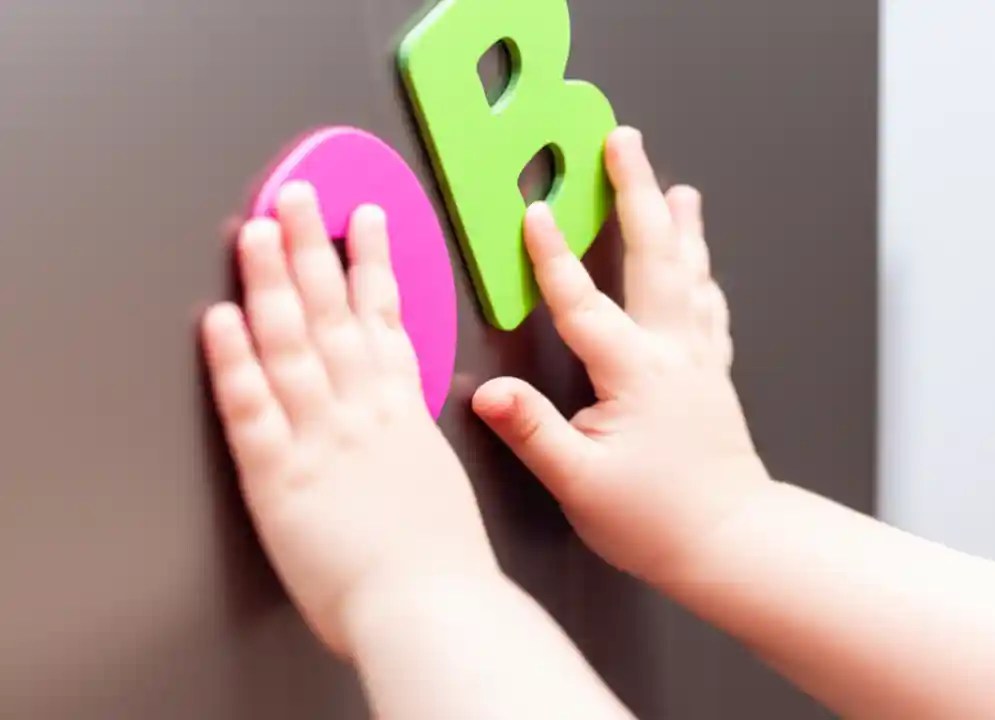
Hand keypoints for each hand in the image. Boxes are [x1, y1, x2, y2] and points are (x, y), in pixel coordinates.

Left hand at [202, 183, 496, 656]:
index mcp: (402, 414)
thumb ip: (411, 444)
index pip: (384, 322)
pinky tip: (220, 318)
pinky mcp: (279, 475)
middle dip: (316, 248)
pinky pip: (252, 407)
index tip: (367, 221)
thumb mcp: (438, 485)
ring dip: (272, 281)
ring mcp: (321, 437)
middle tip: (300, 196)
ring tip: (258, 231)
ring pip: (291, 343)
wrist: (431, 606)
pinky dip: (233, 361)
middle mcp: (362, 411)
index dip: (373, 265)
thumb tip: (399, 423)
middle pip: (333, 314)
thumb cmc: (441, 562)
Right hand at [473, 127, 770, 582]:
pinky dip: (703, 278)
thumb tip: (487, 393)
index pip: (583, 304)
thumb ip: (533, 432)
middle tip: (626, 146)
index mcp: (635, 373)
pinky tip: (702, 269)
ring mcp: (699, 361)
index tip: (533, 211)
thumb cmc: (655, 519)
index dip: (553, 257)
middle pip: (654, 259)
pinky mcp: (713, 377)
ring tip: (679, 189)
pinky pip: (709, 312)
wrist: (730, 541)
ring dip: (681, 228)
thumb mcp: (580, 483)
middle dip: (637, 196)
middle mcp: (673, 353)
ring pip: (690, 276)